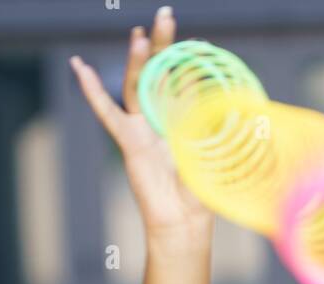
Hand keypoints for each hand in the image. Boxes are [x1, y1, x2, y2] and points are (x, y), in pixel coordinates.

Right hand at [69, 8, 213, 239]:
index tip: (201, 43)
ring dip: (137, 60)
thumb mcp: (215, 152)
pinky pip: (107, 112)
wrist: (182, 222)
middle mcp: (161, 118)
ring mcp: (142, 128)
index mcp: (183, 118)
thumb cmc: (201, 193)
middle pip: (157, 72)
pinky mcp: (128, 142)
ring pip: (136, 86)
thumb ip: (220, 128)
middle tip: (165, 14)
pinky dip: (91, 91)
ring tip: (140, 36)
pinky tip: (79, 67)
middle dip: (161, 44)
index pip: (185, 80)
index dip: (189, 61)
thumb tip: (244, 106)